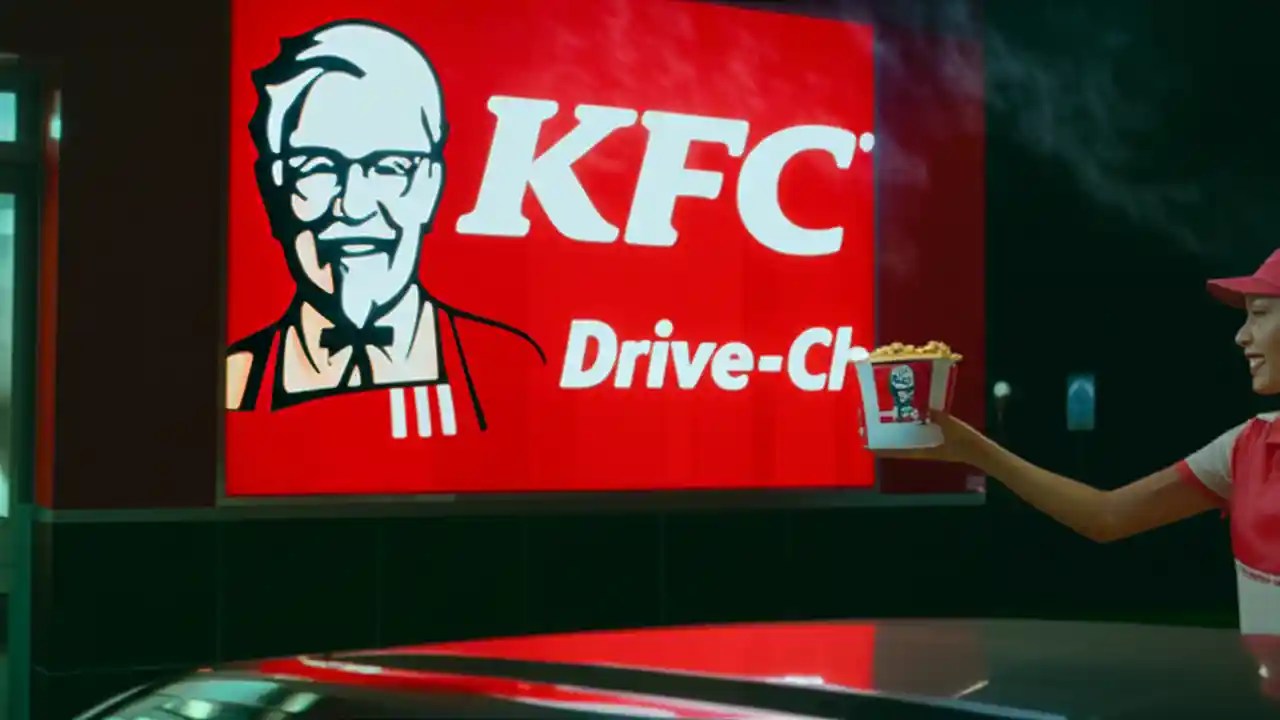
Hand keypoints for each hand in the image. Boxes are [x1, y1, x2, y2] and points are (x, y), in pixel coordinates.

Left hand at [872, 411, 988, 466]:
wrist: (980, 450)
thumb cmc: (965, 442)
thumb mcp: (951, 427)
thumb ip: (939, 417)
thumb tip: (926, 408)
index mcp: (924, 451)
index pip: (898, 452)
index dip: (882, 451)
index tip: (867, 447)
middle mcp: (923, 450)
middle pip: (900, 446)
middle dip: (887, 441)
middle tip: (872, 431)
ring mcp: (930, 446)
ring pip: (908, 441)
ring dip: (898, 434)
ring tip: (886, 424)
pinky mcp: (937, 441)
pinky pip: (920, 435)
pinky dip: (913, 428)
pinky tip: (910, 419)